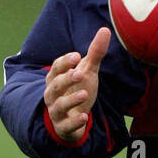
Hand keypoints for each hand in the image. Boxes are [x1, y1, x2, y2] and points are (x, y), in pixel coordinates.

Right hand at [43, 27, 110, 142]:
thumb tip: (105, 29)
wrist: (72, 121)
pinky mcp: (63, 127)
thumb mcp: (87, 72)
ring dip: (71, 100)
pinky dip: (74, 122)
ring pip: (59, 105)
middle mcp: (52, 94)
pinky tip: (84, 117)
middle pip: (55, 85)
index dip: (65, 62)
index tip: (77, 56)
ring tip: (85, 94)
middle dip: (67, 79)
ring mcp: (57, 111)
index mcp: (56, 78)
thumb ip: (95, 53)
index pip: (56, 68)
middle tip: (80, 73)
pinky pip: (66, 125)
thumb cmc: (77, 91)